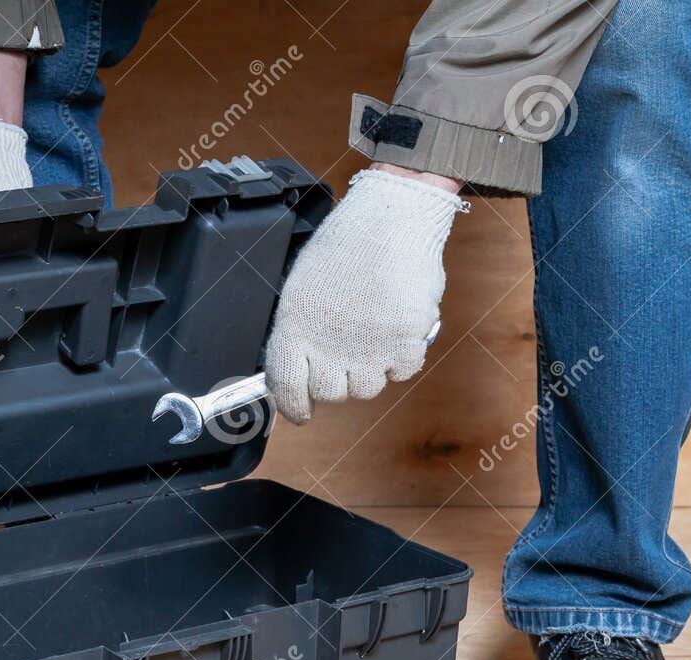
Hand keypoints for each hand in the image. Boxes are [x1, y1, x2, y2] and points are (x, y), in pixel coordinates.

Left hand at [264, 166, 467, 421]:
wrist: (394, 216)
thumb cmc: (347, 244)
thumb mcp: (303, 285)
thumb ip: (298, 330)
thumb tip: (297, 367)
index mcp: (294, 326)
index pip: (285, 386)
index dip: (293, 406)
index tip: (300, 413)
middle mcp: (327, 343)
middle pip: (330, 393)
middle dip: (337, 381)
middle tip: (346, 356)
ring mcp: (367, 346)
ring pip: (367, 388)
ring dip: (370, 369)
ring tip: (372, 333)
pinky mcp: (404, 342)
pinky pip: (402, 371)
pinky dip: (403, 356)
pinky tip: (397, 328)